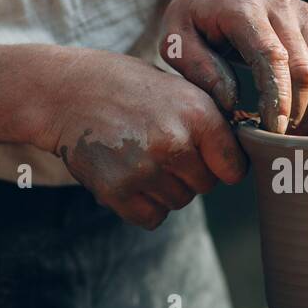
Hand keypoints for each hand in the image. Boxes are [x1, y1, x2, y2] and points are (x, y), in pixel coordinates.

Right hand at [40, 49, 246, 228]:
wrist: (65, 91)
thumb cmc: (127, 88)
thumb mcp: (179, 90)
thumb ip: (210, 125)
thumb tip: (241, 163)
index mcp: (198, 114)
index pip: (235, 168)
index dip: (223, 166)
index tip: (208, 158)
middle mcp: (175, 143)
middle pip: (205, 187)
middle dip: (189, 174)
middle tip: (160, 148)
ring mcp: (145, 170)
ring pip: (178, 202)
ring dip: (164, 188)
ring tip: (139, 156)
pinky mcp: (117, 191)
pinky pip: (152, 218)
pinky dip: (143, 205)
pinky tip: (128, 175)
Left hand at [159, 0, 307, 133]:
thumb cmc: (198, 17)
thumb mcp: (176, 36)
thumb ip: (198, 68)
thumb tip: (232, 102)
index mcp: (245, 8)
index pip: (272, 56)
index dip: (278, 98)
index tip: (274, 131)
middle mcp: (284, 8)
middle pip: (305, 69)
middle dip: (298, 112)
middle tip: (280, 142)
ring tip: (295, 134)